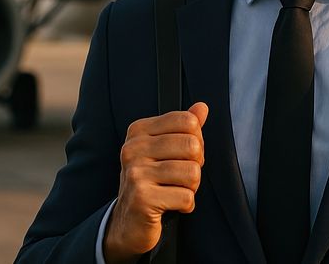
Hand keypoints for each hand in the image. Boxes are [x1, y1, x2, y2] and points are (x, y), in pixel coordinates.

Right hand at [103, 102, 208, 262]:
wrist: (126, 223)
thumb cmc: (150, 182)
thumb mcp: (164, 150)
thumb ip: (183, 128)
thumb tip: (202, 107)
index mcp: (139, 131)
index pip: (188, 121)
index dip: (196, 140)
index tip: (184, 156)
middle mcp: (133, 149)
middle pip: (192, 146)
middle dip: (195, 165)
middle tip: (182, 177)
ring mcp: (136, 173)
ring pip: (192, 172)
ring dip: (191, 187)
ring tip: (176, 191)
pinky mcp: (142, 198)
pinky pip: (186, 197)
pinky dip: (186, 205)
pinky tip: (172, 205)